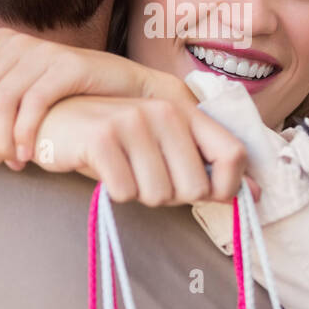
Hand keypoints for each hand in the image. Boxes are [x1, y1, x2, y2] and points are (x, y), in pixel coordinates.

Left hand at [0, 23, 189, 165]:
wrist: (129, 91)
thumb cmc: (71, 91)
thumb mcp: (24, 77)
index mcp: (2, 43)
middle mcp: (18, 43)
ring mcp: (44, 53)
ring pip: (1, 102)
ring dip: (0, 140)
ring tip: (10, 162)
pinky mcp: (69, 67)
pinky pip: (33, 105)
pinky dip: (26, 135)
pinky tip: (30, 155)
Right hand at [19, 95, 248, 205]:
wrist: (53, 121)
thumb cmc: (112, 140)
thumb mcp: (160, 146)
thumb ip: (204, 163)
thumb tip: (255, 194)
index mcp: (183, 112)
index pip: (233, 154)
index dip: (227, 187)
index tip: (208, 196)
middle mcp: (163, 112)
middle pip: (195, 187)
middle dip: (171, 196)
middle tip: (144, 178)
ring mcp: (132, 122)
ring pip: (159, 195)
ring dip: (139, 195)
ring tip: (122, 171)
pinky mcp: (101, 138)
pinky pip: (125, 193)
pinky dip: (114, 193)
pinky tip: (103, 171)